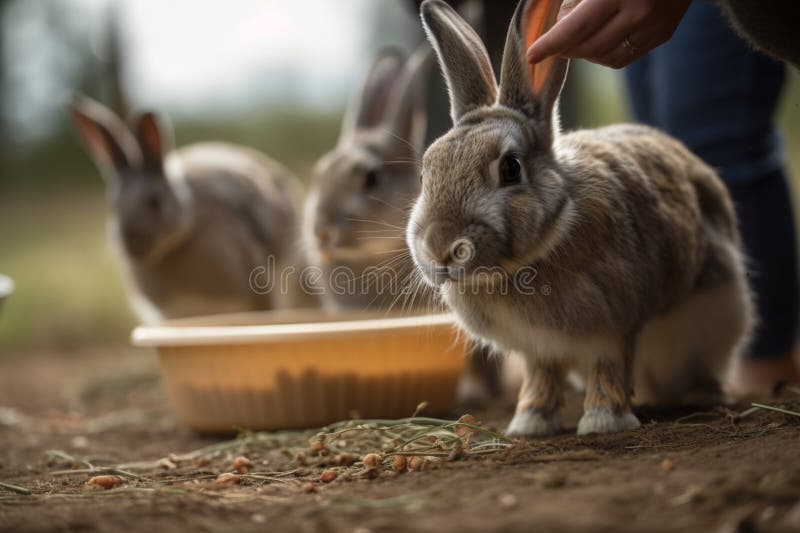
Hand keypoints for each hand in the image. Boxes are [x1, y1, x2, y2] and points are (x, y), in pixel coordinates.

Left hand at [527, 0, 691, 68]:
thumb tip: (552, 20)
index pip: (576, 28)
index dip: (551, 44)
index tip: (532, 54)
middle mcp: (639, 11)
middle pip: (588, 47)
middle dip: (565, 48)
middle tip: (553, 42)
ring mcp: (654, 26)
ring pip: (605, 57)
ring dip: (583, 53)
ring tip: (575, 39)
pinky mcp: (663, 34)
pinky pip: (624, 58)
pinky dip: (603, 55)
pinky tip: (596, 41)